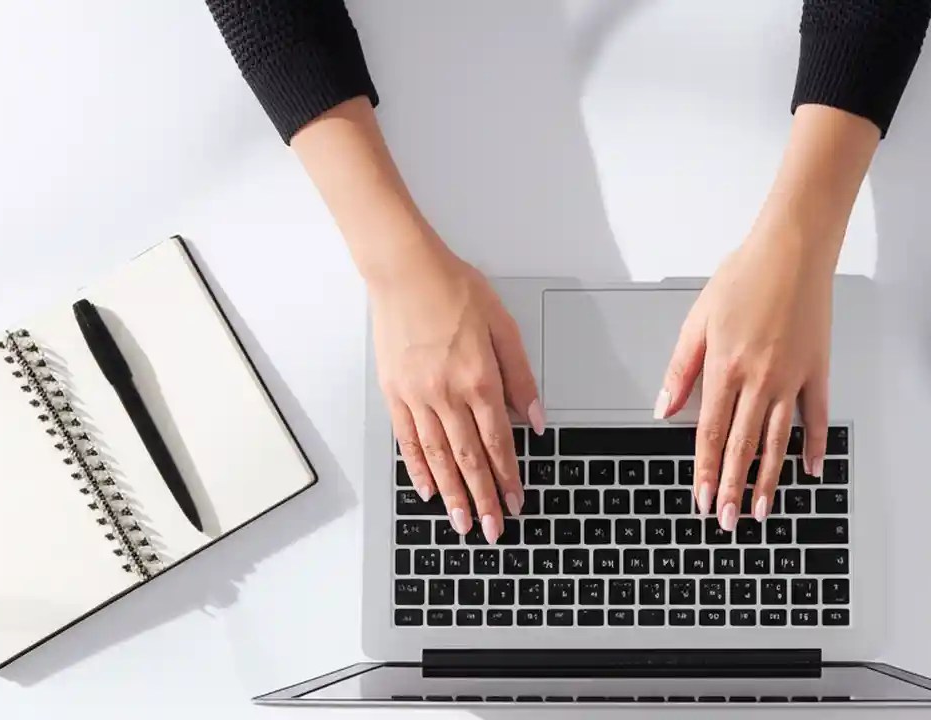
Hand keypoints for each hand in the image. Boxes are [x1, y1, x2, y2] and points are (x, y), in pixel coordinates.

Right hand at [371, 245, 543, 541]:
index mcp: (479, 378)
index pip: (499, 442)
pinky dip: (417, 468)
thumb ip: (521, 377)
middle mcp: (447, 394)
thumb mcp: (503, 326)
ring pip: (437, 457)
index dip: (509, 477)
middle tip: (492, 530)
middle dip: (483, 498)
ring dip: (452, 494)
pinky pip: (407, 439)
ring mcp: (417, 396)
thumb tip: (536, 420)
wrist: (404, 271)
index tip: (516, 503)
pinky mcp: (394, 392)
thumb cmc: (454, 289)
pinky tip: (427, 490)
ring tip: (460, 523)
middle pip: (469, 458)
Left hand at [656, 228, 835, 530]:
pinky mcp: (818, 370)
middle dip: (730, 488)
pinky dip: (814, 447)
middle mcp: (758, 380)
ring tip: (760, 510)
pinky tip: (809, 470)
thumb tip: (662, 407)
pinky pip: (817, 418)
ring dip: (767, 481)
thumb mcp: (697, 320)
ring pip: (777, 442)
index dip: (703, 471)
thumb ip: (680, 369)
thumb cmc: (745, 276)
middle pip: (741, 447)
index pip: (710, 434)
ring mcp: (791, 378)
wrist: (793, 249)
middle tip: (725, 520)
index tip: (699, 497)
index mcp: (724, 369)